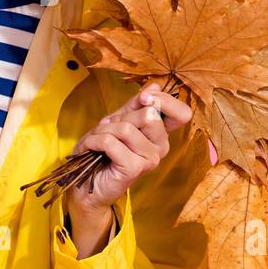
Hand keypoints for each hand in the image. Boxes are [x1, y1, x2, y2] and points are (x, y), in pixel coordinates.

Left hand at [67, 81, 192, 218]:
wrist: (86, 182)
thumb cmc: (102, 151)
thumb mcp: (118, 120)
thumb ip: (135, 105)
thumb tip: (155, 86)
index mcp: (161, 134)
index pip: (182, 113)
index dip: (164, 100)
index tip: (144, 97)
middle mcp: (161, 148)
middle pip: (149, 115)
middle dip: (120, 117)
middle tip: (107, 129)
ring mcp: (151, 160)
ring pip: (127, 128)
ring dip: (103, 130)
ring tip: (96, 140)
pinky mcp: (135, 169)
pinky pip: (112, 142)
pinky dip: (95, 141)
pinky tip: (91, 148)